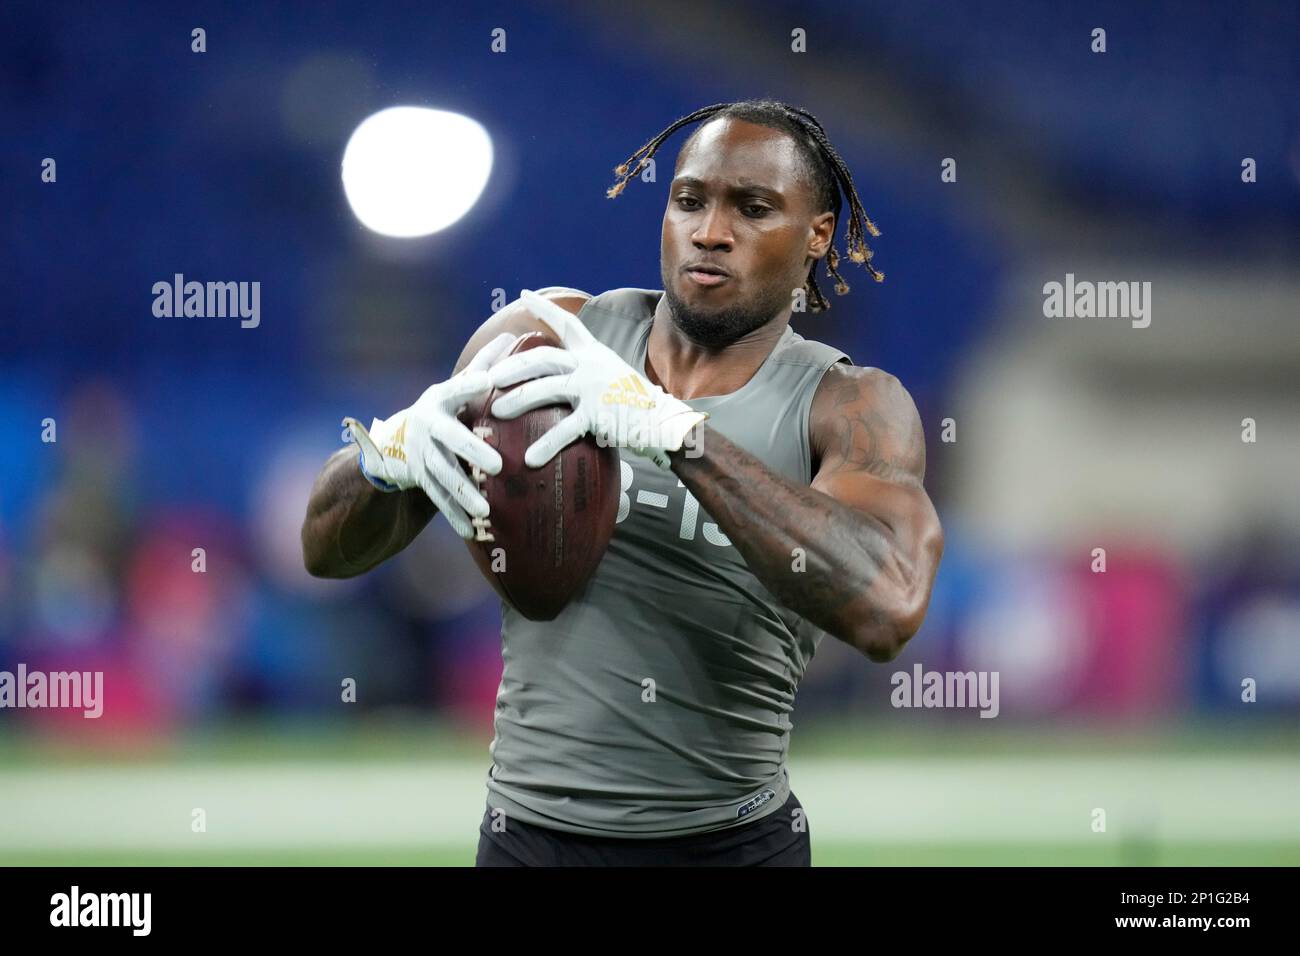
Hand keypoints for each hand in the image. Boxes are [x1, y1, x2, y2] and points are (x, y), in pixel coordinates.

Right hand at [341, 332, 517, 537]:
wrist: (396, 441)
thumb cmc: (443, 410)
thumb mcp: (456, 388)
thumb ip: (484, 366)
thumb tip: (514, 333)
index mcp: (440, 400)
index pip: (455, 390)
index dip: (469, 385)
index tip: (488, 381)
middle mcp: (426, 426)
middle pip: (449, 439)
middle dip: (471, 451)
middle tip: (497, 464)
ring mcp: (420, 455)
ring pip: (442, 474)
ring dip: (462, 493)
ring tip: (485, 508)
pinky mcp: (418, 479)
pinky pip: (437, 499)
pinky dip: (454, 516)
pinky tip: (473, 532)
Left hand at [487, 290, 708, 468]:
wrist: (665, 421)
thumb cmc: (634, 403)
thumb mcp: (611, 376)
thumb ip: (587, 372)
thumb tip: (562, 375)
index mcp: (594, 353)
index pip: (567, 323)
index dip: (544, 308)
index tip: (523, 294)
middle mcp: (591, 365)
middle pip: (543, 358)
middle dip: (513, 366)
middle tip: (490, 377)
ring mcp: (593, 388)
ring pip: (546, 388)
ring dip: (518, 400)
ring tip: (497, 412)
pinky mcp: (597, 414)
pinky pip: (564, 429)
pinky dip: (546, 445)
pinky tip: (530, 458)